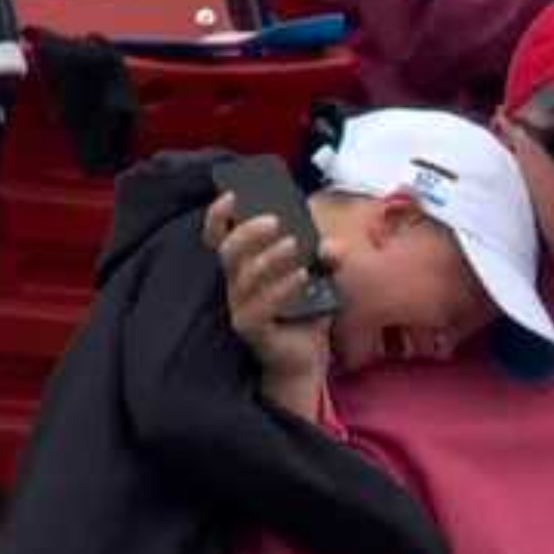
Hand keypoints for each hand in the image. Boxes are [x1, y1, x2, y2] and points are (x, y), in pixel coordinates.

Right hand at [203, 192, 335, 406]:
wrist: (306, 360)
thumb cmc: (306, 315)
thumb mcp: (321, 282)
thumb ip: (326, 261)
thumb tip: (333, 246)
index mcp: (245, 268)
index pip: (220, 238)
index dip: (219, 216)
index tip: (233, 194)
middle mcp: (235, 285)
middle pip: (229, 252)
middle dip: (248, 232)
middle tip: (276, 220)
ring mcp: (240, 308)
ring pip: (245, 277)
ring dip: (270, 257)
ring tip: (295, 245)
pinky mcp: (251, 329)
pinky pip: (261, 306)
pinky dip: (282, 288)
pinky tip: (302, 275)